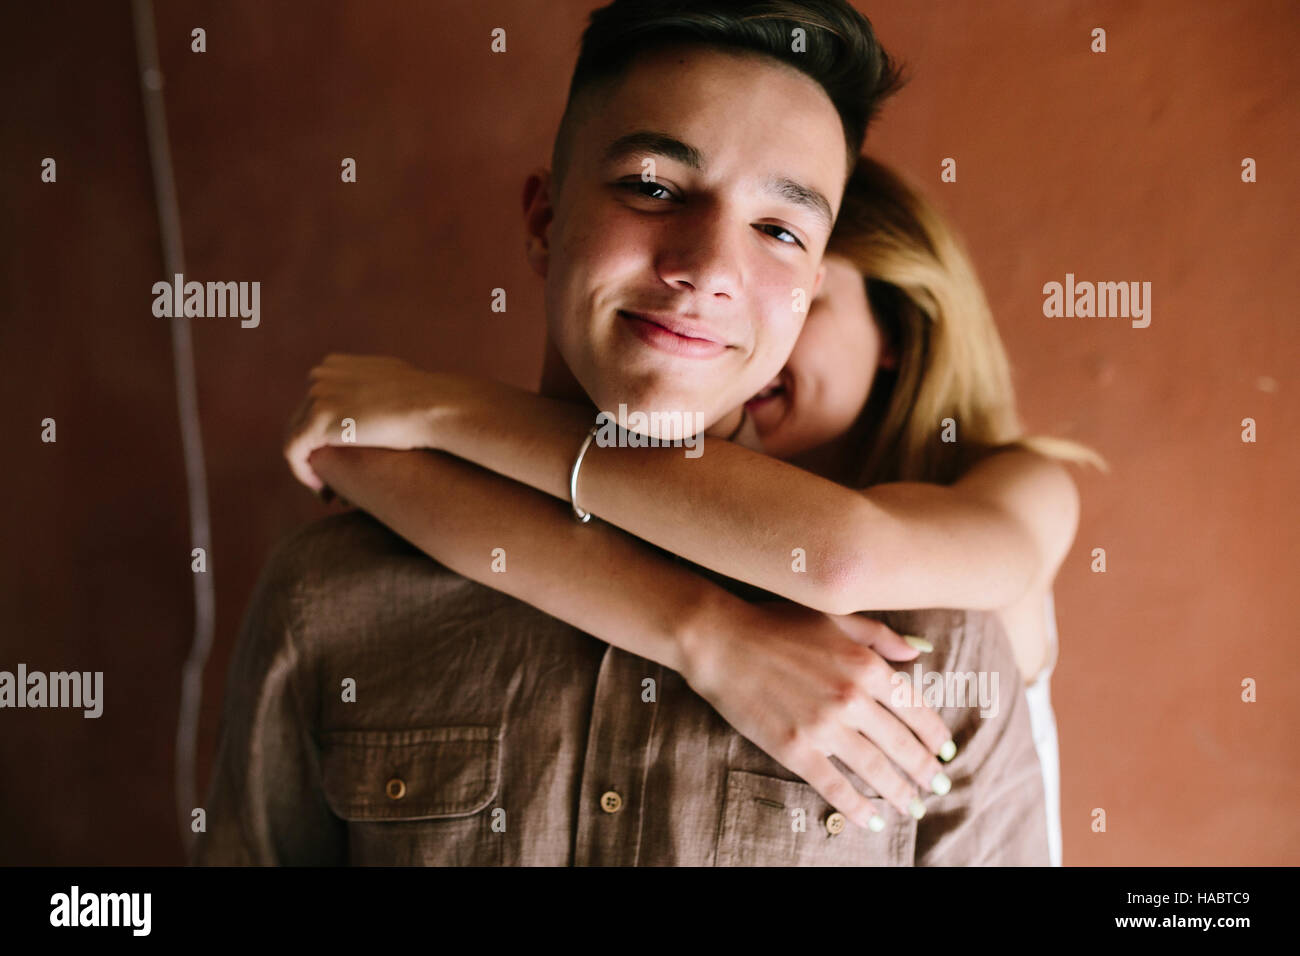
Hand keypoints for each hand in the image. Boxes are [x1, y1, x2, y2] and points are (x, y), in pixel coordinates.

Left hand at [284, 354, 452, 491]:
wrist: (433, 406)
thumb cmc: (423, 400)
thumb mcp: (393, 381)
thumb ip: (373, 386)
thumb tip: (379, 397)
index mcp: (334, 365)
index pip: (314, 403)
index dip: (321, 433)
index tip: (336, 457)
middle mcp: (320, 376)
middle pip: (302, 420)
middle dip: (314, 451)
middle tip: (328, 480)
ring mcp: (317, 396)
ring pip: (296, 437)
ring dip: (309, 465)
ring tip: (327, 490)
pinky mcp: (317, 421)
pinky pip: (295, 452)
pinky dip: (303, 473)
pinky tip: (321, 490)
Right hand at [680, 600, 953, 829]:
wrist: (722, 641)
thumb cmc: (776, 622)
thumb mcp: (835, 617)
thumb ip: (881, 635)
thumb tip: (917, 654)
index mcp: (867, 666)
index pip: (916, 709)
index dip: (935, 735)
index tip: (946, 751)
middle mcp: (852, 699)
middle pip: (902, 745)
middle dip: (925, 770)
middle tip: (938, 785)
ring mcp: (824, 727)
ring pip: (875, 770)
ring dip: (900, 792)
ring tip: (913, 806)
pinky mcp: (795, 749)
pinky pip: (834, 786)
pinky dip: (857, 807)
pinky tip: (872, 819)